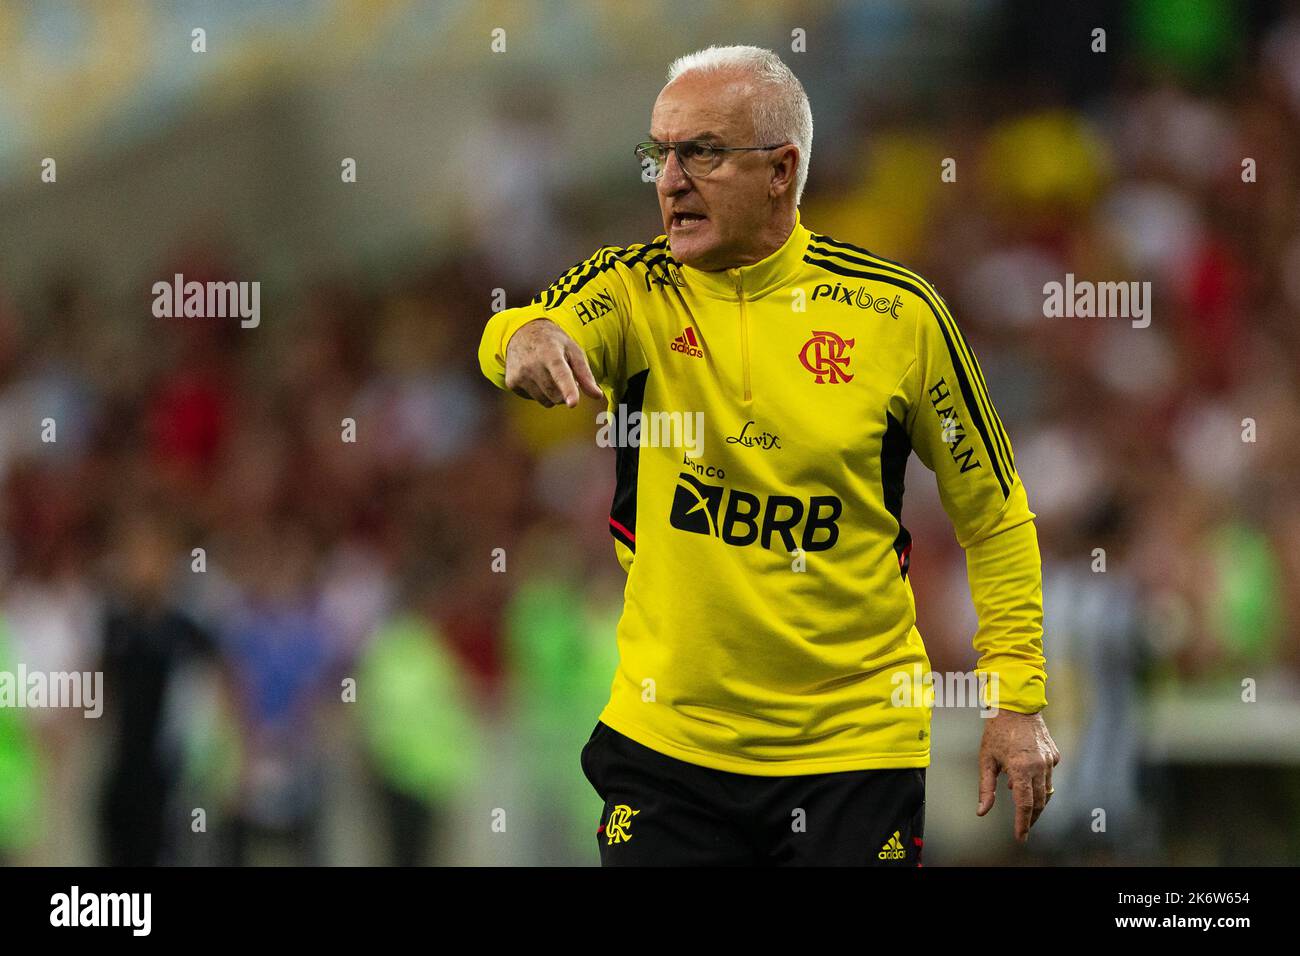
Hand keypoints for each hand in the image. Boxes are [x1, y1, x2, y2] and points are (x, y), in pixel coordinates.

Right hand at [503, 319, 603, 407]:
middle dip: (565, 393)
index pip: (561, 374)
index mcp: (550, 353)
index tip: (573, 403)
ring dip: (553, 394)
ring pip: (546, 401)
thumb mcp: (572, 350)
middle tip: (564, 376)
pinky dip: (540, 392)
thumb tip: (597, 396)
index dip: (568, 389)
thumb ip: (585, 374)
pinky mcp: (511, 383)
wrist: (520, 332)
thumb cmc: (553, 342)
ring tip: (549, 374)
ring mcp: (519, 374)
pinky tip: (536, 376)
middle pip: (556, 395)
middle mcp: (532, 364)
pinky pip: (534, 399)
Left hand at [975, 709, 1060, 842]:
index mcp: (1021, 768)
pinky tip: (1026, 779)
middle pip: (1039, 802)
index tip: (1020, 837)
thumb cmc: (997, 731)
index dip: (1023, 824)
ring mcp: (1050, 761)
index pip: (1025, 805)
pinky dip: (1039, 783)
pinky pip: (1048, 776)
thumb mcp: (986, 759)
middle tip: (1023, 828)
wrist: (1016, 706)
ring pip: (1046, 791)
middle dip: (1031, 818)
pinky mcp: (1055, 755)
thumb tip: (982, 811)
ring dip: (1036, 801)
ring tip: (1023, 806)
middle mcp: (1039, 766)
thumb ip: (985, 788)